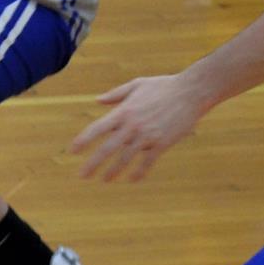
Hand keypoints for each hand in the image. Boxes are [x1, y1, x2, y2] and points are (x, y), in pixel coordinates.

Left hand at [70, 73, 207, 181]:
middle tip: (82, 175)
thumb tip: (97, 100)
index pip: (97, 128)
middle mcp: (132, 125)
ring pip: (126, 159)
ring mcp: (147, 136)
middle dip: (93, 164)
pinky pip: (147, 162)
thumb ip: (115, 94)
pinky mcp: (162, 143)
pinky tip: (132, 179)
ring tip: (104, 180)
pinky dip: (139, 172)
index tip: (72, 151)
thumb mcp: (137, 84)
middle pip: (107, 148)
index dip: (83, 140)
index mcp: (124, 111)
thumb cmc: (163, 85)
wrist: (191, 92)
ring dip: (113, 171)